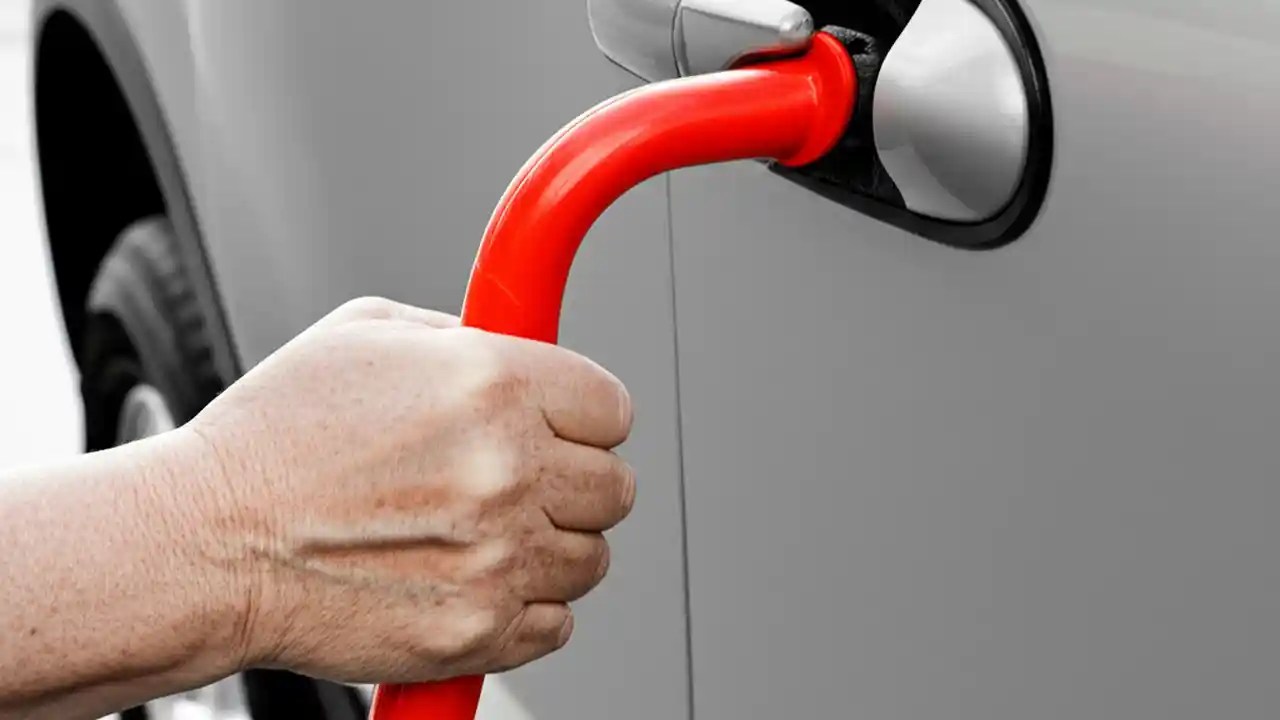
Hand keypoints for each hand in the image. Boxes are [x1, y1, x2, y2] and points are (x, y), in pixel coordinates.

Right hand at [182, 297, 634, 683]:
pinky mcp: (478, 629)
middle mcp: (506, 467)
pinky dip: (524, 609)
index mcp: (490, 383)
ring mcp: (497, 555)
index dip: (586, 417)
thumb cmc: (271, 440)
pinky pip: (555, 622)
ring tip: (481, 535)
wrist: (205, 544)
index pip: (612, 407)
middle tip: (520, 482)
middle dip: (572, 482)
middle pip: (614, 486)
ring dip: (549, 547)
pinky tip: (469, 579)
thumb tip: (512, 345)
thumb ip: (461, 336)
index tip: (566, 428)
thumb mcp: (363, 334)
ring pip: (590, 558)